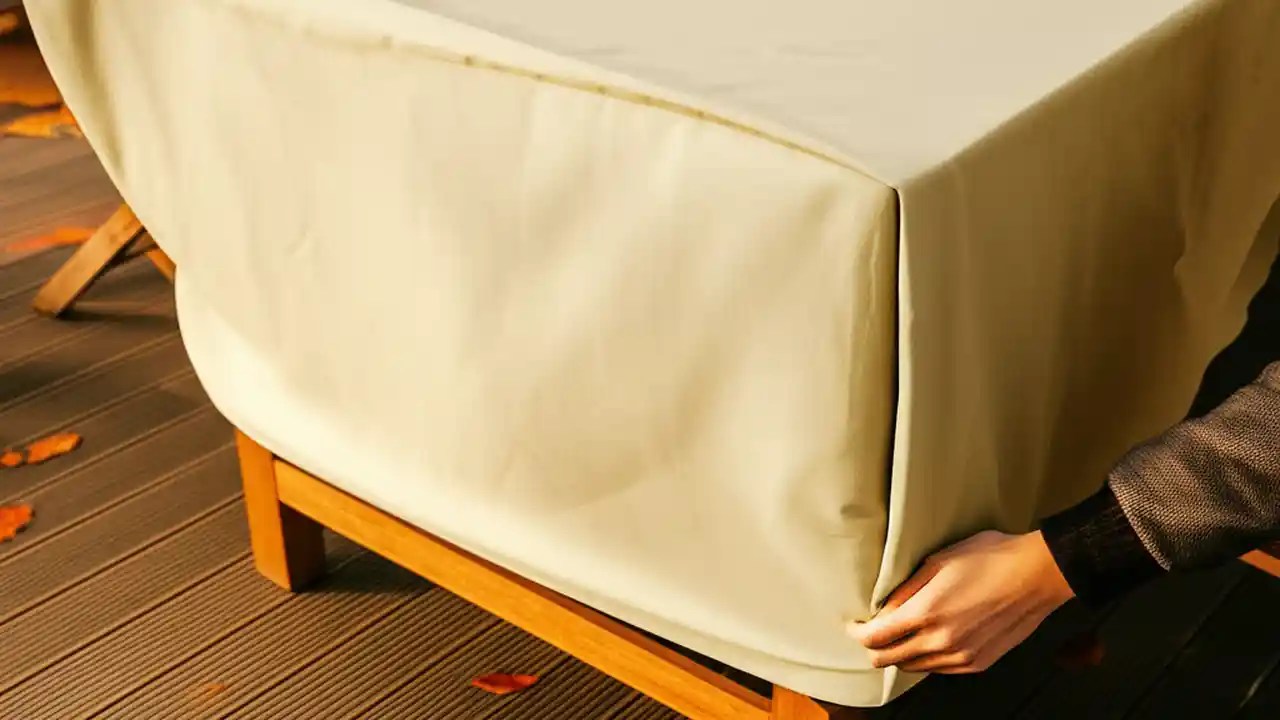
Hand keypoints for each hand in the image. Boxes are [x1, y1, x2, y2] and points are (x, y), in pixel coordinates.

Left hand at [847, 530, 1073, 673]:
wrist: (1035, 575)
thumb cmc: (989, 558)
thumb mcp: (937, 562)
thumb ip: (906, 590)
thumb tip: (883, 608)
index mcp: (927, 613)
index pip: (875, 638)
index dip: (857, 633)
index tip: (854, 625)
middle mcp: (941, 641)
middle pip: (888, 659)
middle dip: (874, 646)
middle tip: (873, 631)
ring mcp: (961, 657)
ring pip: (913, 667)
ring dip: (900, 653)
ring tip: (902, 633)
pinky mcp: (978, 663)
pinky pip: (939, 669)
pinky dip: (926, 658)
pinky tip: (929, 639)